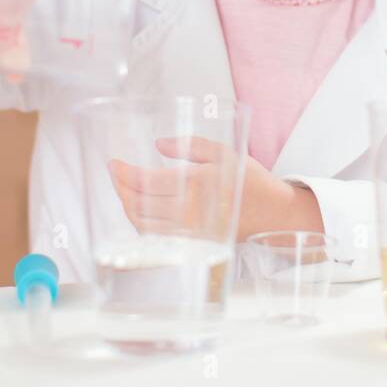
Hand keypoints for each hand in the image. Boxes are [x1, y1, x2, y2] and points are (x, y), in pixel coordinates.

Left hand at [109, 137, 323, 240]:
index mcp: (196, 183)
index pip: (147, 182)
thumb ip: (191, 145)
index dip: (124, 174)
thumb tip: (159, 144)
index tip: (114, 164)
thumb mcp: (224, 153)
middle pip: (139, 204)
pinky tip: (139, 212)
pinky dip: (140, 225)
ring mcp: (188, 230)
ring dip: (127, 207)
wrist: (271, 213)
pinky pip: (156, 237)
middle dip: (121, 188)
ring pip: (143, 223)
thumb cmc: (249, 180)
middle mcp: (190, 210)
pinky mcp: (190, 242)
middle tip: (116, 175)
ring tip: (123, 192)